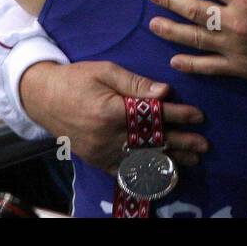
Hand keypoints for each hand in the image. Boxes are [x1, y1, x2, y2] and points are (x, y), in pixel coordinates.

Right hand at [19, 60, 206, 174]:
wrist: (42, 98)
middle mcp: (107, 137)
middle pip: (152, 142)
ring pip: (142, 160)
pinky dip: (145, 174)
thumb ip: (136, 83)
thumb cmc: (76, 79)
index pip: (154, 116)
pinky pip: (124, 172)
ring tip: (191, 161)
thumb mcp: (105, 71)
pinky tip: (162, 174)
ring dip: (169, 161)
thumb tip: (165, 91)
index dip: (178, 115)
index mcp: (111, 112)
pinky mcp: (96, 161)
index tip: (198, 116)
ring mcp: (101, 153)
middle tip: (204, 145)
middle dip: (181, 143)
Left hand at [149, 0, 246, 79]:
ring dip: (173, 30)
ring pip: (196, 38)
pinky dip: (192, 64)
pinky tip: (175, 61)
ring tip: (154, 24)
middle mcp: (234, 22)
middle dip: (171, 0)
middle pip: (195, 10)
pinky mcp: (241, 68)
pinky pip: (210, 67)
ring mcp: (235, 48)